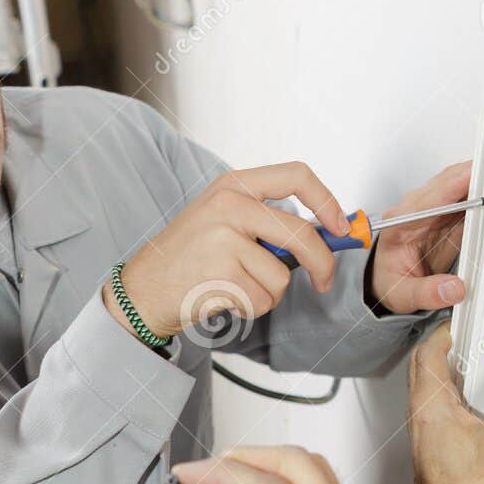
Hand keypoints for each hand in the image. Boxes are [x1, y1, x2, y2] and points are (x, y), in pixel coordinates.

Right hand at [104, 162, 349, 340]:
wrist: (142, 290)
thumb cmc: (186, 259)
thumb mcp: (222, 221)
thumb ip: (267, 223)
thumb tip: (327, 234)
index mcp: (233, 185)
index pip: (296, 175)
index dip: (328, 201)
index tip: (341, 226)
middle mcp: (229, 205)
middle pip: (301, 234)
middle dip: (322, 263)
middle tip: (324, 280)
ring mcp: (224, 239)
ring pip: (282, 276)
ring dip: (268, 293)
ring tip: (235, 287)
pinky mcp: (222, 273)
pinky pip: (263, 298)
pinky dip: (251, 308)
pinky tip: (224, 298)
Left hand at [368, 161, 472, 313]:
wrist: (385, 281)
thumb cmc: (390, 282)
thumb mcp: (403, 295)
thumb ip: (427, 293)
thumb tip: (456, 288)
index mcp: (401, 223)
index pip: (430, 199)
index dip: (455, 185)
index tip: (476, 177)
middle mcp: (416, 208)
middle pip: (449, 181)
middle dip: (477, 175)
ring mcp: (433, 207)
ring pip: (461, 182)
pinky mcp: (448, 212)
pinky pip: (469, 195)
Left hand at [404, 321, 483, 483]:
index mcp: (431, 404)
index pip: (429, 349)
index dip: (449, 329)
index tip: (474, 318)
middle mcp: (423, 411)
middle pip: (428, 361)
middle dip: (454, 342)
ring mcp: (426, 425)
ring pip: (433, 381)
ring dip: (456, 366)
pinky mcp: (434, 438)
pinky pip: (441, 401)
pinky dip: (459, 390)